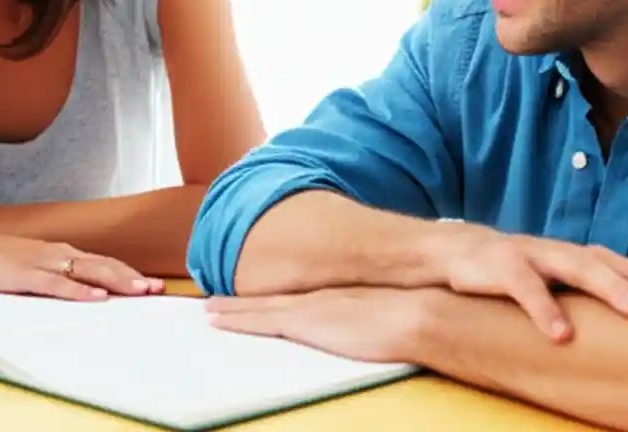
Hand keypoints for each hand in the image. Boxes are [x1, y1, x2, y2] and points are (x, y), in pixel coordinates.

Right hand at [0, 222, 164, 300]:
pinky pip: (56, 284)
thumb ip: (54, 278)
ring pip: (87, 272)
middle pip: (103, 265)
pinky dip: (79, 291)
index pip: (103, 264)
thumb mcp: (30, 268)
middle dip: (132, 277)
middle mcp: (57, 254)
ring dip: (116, 281)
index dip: (129, 274)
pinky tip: (96, 298)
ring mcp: (41, 263)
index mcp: (60, 254)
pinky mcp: (23, 275)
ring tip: (140, 291)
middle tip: (158, 289)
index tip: (153, 285)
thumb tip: (78, 292)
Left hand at [206, 287, 436, 362]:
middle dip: (243, 302)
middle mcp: (318, 298)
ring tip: (208, 310)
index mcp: (338, 297)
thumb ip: (378, 322)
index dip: (273, 300)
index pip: (297, 299)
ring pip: (258, 308)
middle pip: (271, 301)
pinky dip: (236, 319)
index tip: (257, 300)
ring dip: (232, 309)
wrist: (419, 314)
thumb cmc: (416, 319)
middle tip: (215, 302)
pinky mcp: (303, 322)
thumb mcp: (392, 317)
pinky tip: (218, 320)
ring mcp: (309, 308)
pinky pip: (259, 321)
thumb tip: (384, 331)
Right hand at [432, 225, 627, 340]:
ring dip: (606, 286)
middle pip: (598, 261)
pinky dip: (545, 309)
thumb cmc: (505, 270)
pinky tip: (560, 334)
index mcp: (564, 254)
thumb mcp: (539, 276)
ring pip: (573, 265)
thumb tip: (611, 318)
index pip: (609, 260)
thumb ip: (570, 291)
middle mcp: (553, 250)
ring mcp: (528, 255)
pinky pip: (526, 288)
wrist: (448, 250)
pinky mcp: (499, 266)